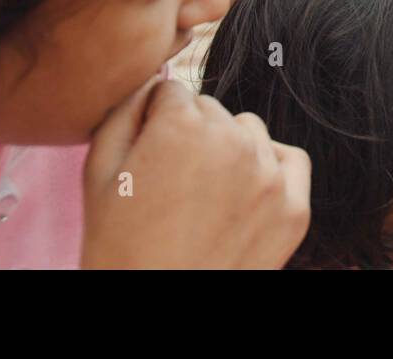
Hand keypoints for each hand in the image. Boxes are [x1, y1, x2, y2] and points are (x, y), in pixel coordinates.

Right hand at [81, 79, 310, 267]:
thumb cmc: (119, 246)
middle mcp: (233, 140)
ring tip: (204, 193)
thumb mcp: (98, 171)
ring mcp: (269, 175)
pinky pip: (290, 160)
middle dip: (191, 135)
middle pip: (211, 111)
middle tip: (172, 183)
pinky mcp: (294, 208)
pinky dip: (270, 168)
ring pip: (249, 132)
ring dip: (230, 149)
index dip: (154, 123)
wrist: (157, 314)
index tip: (147, 158)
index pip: (172, 92)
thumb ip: (125, 109)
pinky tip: (243, 192)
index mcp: (182, 124)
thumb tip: (154, 78)